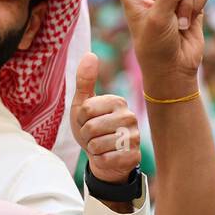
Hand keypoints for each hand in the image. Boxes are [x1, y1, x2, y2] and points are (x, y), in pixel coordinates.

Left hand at [71, 53, 141, 183]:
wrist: (101, 155)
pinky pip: (106, 159)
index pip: (86, 109)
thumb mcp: (82, 104)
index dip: (80, 119)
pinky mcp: (134, 156)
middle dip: (85, 135)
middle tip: (93, 136)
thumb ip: (85, 81)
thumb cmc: (91, 127)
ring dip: (92, 148)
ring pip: (98, 144)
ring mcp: (134, 137)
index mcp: (117, 101)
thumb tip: (90, 54)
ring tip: (100, 145)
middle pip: (91, 127)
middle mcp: (129, 117)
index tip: (87, 121)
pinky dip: (100, 160)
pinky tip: (107, 156)